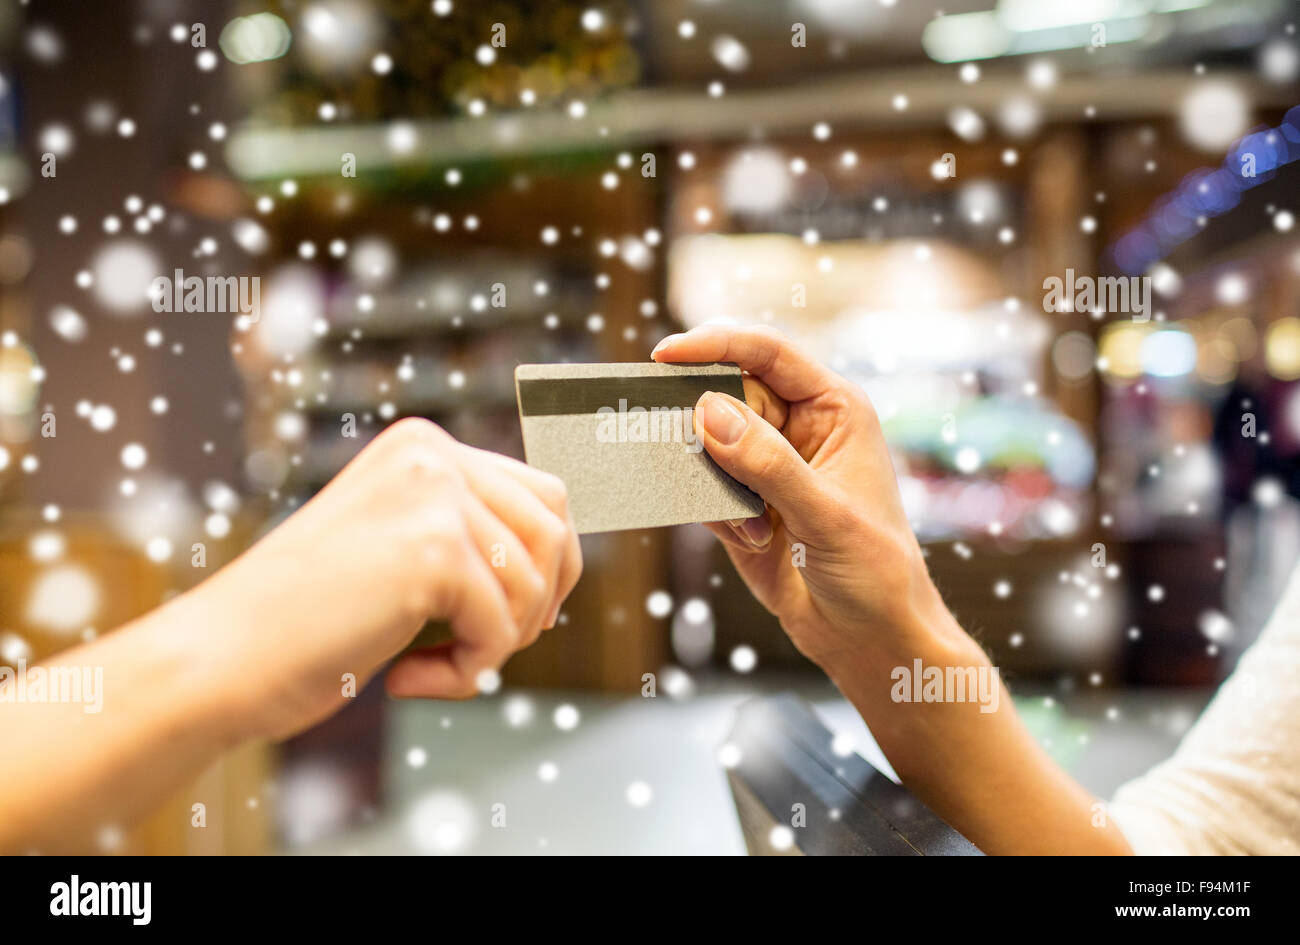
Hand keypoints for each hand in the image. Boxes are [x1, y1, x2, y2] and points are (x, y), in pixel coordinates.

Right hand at [198, 417, 581, 738]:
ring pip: (535, 584)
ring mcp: (433, 496)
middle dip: (536, 605)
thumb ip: (467, 534)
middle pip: (555, 531)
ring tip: (437, 668)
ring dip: (497, 643)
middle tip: (478, 650)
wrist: (222, 657)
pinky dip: (468, 672)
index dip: (550, 567)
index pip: (545, 495)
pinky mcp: (434, 550)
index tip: (511, 621)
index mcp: (423, 445)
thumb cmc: (308, 620)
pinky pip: (502, 629)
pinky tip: (404, 679)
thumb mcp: (398, 549)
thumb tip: (561, 559)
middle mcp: (432, 454)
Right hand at [653, 326, 970, 672]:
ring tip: (755, 523)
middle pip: (727, 394)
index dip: (716, 345)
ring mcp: (768, 464)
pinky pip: (703, 485)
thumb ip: (767, 463)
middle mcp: (798, 427)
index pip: (768, 353)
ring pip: (707, 440)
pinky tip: (755, 541)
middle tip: (701, 461)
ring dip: (714, 479)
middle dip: (707, 428)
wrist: (870, 639)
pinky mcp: (743, 500)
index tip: (665, 355)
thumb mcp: (826, 515)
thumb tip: (708, 412)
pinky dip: (714, 511)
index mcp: (834, 408)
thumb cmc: (876, 572)